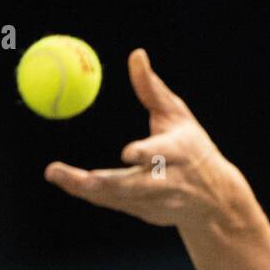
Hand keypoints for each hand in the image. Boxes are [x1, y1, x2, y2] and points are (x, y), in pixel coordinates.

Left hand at [44, 49, 239, 227]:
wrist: (214, 200)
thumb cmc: (193, 148)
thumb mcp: (179, 116)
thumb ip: (153, 89)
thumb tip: (135, 55)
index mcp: (179, 153)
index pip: (162, 154)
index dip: (146, 155)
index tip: (128, 153)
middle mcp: (168, 182)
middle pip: (134, 185)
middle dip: (105, 182)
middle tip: (76, 175)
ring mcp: (156, 203)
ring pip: (118, 197)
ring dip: (85, 188)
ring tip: (55, 173)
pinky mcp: (146, 214)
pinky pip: (113, 202)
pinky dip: (91, 193)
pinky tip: (68, 181)